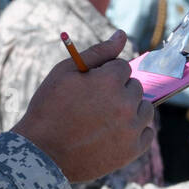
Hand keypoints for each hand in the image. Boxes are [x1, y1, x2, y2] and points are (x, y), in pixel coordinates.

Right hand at [12, 30, 153, 181]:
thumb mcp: (66, 72)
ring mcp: (131, 129)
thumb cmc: (49, 108)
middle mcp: (126, 103)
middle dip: (118, 92)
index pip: (122, 67)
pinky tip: (114, 134)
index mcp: (110, 81)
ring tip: (104, 120)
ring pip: (145, 109)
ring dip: (130, 110)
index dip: (104, 77)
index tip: (89, 90)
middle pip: (135, 87)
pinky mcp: (132, 151)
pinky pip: (147, 133)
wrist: (41, 154)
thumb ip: (98, 51)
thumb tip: (121, 34)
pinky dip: (135, 132)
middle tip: (93, 107)